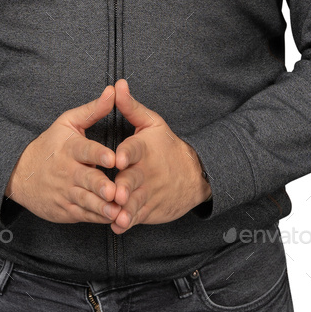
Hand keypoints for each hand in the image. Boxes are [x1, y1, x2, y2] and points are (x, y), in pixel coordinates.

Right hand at [4, 86, 121, 223]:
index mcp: (70, 148)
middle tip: (115, 191)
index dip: (99, 154)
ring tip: (118, 211)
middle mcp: (68, 171)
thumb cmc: (51, 145)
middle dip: (101, 186)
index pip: (85, 150)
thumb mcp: (68, 123)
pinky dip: (97, 217)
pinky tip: (112, 219)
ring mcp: (66, 192)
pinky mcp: (65, 210)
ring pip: (86, 201)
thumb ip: (93, 110)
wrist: (20, 173)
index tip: (113, 158)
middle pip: (87, 179)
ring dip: (102, 207)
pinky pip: (84, 215)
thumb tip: (113, 91)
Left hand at [108, 78, 211, 233]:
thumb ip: (130, 107)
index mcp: (144, 149)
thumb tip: (117, 84)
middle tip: (116, 193)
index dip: (126, 153)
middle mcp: (146, 171)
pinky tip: (118, 226)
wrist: (195, 174)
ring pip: (135, 201)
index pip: (135, 149)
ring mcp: (148, 192)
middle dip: (125, 186)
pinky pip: (137, 216)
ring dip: (126, 208)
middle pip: (133, 179)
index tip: (117, 158)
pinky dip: (128, 222)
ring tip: (116, 214)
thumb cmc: (166, 146)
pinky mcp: (149, 208)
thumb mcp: (152, 123)